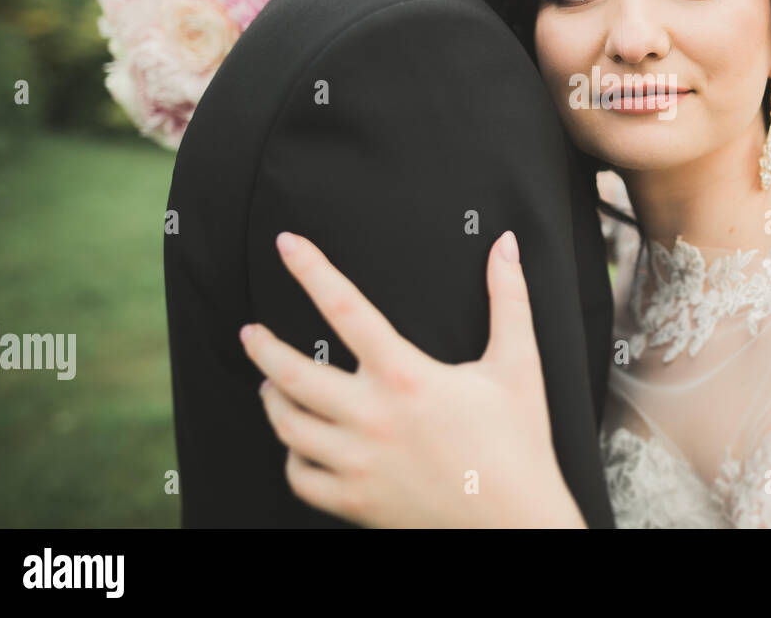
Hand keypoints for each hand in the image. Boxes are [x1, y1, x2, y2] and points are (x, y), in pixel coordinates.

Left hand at [239, 230, 584, 527]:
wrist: (516, 524)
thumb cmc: (518, 446)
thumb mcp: (518, 364)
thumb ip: (509, 298)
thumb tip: (505, 247)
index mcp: (406, 376)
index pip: (345, 308)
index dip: (311, 270)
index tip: (288, 246)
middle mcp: (372, 417)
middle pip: (292, 373)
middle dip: (262, 347)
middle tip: (251, 333)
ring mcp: (358, 463)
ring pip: (288, 427)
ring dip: (273, 401)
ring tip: (271, 385)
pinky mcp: (355, 501)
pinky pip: (301, 477)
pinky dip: (292, 457)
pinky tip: (298, 446)